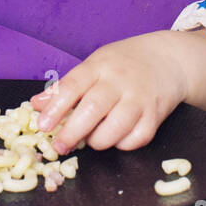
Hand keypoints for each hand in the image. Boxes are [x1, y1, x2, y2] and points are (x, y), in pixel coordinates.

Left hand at [29, 29, 205, 152]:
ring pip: (115, 129)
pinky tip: (116, 138)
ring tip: (91, 139)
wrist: (170, 59)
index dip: (55, 108)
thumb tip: (36, 105)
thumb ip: (66, 87)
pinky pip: (137, 138)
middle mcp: (120, 81)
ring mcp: (140, 98)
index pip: (73, 86)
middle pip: (92, 109)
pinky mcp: (156, 115)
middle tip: (60, 146)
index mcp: (100, 66)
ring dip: (98, 141)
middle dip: (72, 132)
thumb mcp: (95, 65)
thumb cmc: (125, 63)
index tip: (42, 125)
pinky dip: (123, 144)